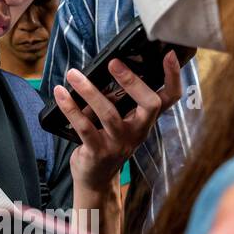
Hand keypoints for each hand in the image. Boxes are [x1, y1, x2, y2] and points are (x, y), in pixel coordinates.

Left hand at [56, 51, 182, 193]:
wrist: (96, 179)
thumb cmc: (106, 143)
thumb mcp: (118, 121)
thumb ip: (116, 101)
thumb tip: (100, 73)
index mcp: (145, 120)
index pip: (169, 98)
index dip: (173, 77)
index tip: (169, 54)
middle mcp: (138, 132)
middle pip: (150, 105)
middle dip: (133, 81)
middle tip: (114, 62)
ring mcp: (119, 143)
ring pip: (109, 113)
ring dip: (89, 91)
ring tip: (73, 74)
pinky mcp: (98, 152)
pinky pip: (84, 127)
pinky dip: (70, 108)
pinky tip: (60, 94)